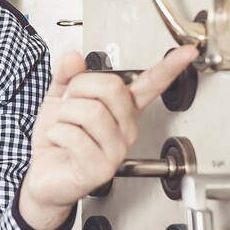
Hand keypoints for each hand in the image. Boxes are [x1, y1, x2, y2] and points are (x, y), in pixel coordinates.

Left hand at [19, 45, 200, 227]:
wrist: (43, 176)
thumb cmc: (56, 140)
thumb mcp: (58, 99)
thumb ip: (66, 75)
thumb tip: (73, 57)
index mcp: (120, 109)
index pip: (149, 85)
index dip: (169, 68)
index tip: (187, 52)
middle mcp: (125, 129)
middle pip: (112, 87)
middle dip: (79, 90)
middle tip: (68, 106)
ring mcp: (116, 149)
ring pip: (91, 111)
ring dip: (65, 115)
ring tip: (64, 127)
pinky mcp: (102, 168)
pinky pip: (75, 136)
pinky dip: (57, 134)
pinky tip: (60, 143)